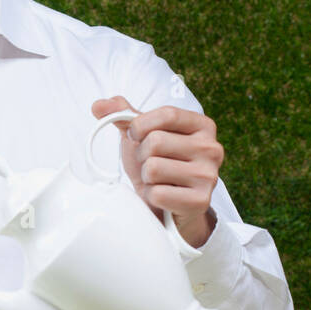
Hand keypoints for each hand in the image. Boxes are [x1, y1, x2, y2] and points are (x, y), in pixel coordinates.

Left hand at [91, 96, 222, 247]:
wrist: (168, 204)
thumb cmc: (157, 162)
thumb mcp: (141, 135)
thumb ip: (123, 115)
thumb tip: (98, 105)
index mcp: (203, 126)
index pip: (167, 114)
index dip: (141, 125)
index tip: (135, 135)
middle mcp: (212, 148)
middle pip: (156, 141)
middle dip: (142, 155)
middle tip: (150, 164)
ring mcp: (209, 176)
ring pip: (153, 168)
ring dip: (146, 177)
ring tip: (157, 180)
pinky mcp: (200, 201)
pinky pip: (158, 193)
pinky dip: (152, 196)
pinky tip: (162, 197)